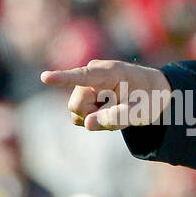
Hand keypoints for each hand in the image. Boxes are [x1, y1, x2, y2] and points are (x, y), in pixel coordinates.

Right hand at [42, 59, 173, 130]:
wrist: (151, 91)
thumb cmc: (148, 98)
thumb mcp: (141, 111)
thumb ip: (118, 117)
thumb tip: (88, 124)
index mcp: (109, 72)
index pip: (83, 76)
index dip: (62, 78)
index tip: (45, 77)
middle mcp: (91, 75)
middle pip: (77, 106)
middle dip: (94, 116)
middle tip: (118, 112)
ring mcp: (85, 85)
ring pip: (77, 113)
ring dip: (96, 119)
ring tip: (115, 111)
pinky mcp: (83, 95)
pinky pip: (80, 117)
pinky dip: (95, 120)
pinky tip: (108, 113)